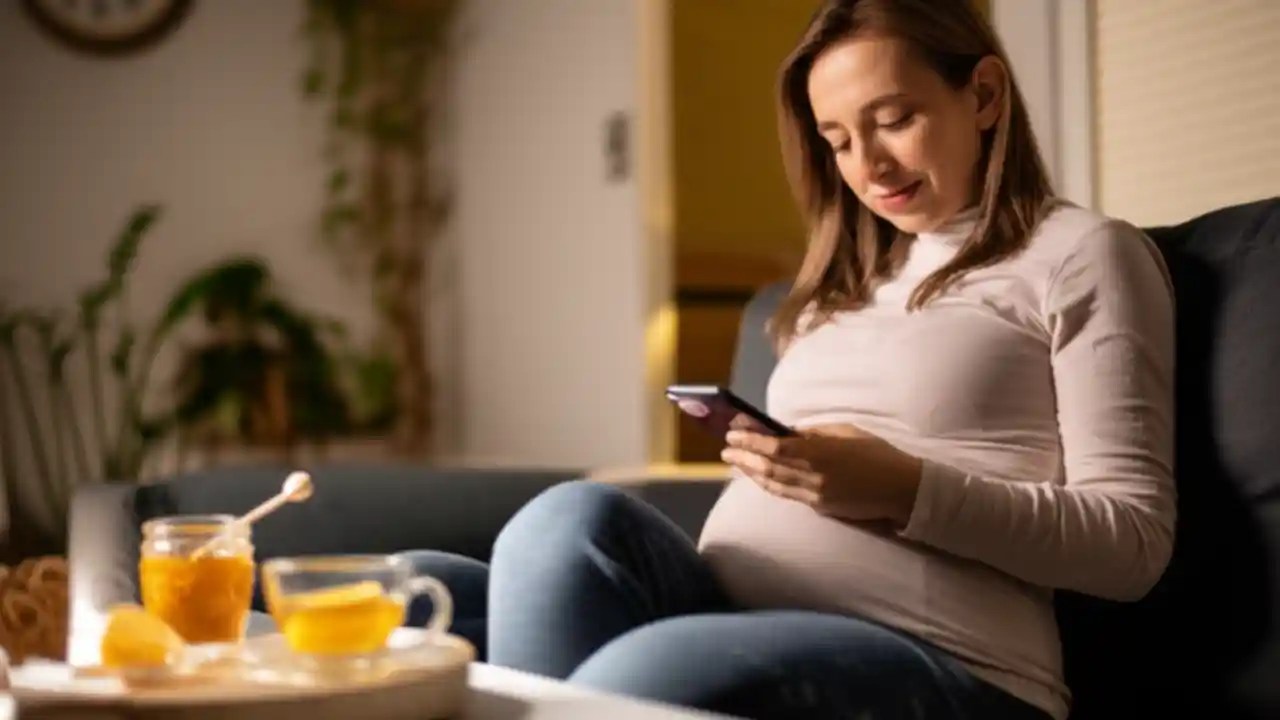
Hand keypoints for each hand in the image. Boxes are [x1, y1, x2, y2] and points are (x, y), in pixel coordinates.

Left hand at [721, 424, 922, 525]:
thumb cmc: (876, 453)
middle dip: (743, 457)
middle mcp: (812, 476)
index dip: (749, 439)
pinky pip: (786, 494)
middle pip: (767, 468)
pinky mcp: (819, 508)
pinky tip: (759, 477)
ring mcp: (814, 495)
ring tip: (736, 462)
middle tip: (726, 449)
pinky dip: (768, 485)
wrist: (900, 489)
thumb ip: (813, 433)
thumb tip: (786, 432)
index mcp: (820, 453)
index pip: (774, 446)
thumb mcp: (845, 432)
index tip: (732, 431)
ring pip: (772, 485)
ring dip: (751, 473)